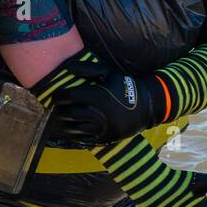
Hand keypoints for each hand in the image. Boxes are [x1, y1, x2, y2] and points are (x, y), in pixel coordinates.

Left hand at [45, 60, 165, 147]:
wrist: (149, 105)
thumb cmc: (125, 86)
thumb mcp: (109, 72)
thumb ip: (87, 68)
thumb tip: (66, 67)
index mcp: (98, 96)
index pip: (68, 97)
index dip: (58, 97)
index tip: (56, 97)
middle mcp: (99, 113)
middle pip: (68, 114)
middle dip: (59, 111)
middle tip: (58, 108)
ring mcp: (103, 128)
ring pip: (73, 129)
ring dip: (65, 124)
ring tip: (63, 119)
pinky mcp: (106, 138)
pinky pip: (83, 140)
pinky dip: (74, 135)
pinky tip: (72, 129)